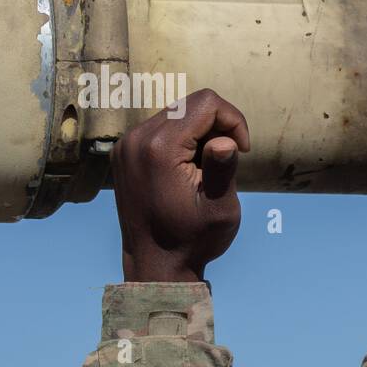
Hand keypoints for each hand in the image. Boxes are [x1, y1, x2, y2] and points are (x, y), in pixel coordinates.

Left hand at [112, 88, 251, 282]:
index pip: (207, 103)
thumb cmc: (192, 240)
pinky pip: (163, 127)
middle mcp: (137, 139)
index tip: (241, 152)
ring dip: (201, 133)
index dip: (234, 120)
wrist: (154, 263)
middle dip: (219, 125)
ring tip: (205, 170)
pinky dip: (184, 140)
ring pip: (178, 112)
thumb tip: (225, 141)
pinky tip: (188, 170)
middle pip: (191, 104)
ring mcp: (127, 144)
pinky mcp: (125, 151)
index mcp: (160, 149)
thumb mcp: (219, 209)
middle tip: (224, 162)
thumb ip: (222, 170)